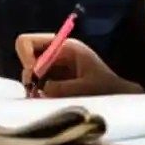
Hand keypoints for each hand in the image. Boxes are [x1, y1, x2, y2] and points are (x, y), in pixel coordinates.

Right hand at [15, 33, 141, 97]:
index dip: (25, 59)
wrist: (119, 97)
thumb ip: (61, 88)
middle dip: (28, 75)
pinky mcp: (54, 79)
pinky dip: (37, 93)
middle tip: (35, 93)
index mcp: (64, 46)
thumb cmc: (106, 88)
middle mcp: (56, 53)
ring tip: (43, 100)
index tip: (33, 78)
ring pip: (30, 73)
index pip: (27, 42)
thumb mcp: (85, 88)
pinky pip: (37, 83)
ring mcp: (54, 66)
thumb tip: (42, 90)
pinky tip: (46, 102)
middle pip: (26, 57)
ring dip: (33, 87)